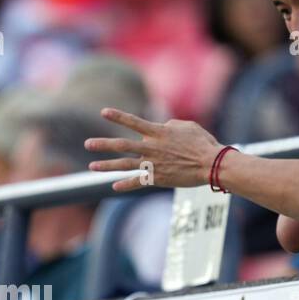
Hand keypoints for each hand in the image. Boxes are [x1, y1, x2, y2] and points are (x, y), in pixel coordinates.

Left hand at [85, 108, 223, 191]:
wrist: (210, 164)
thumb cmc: (202, 142)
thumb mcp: (186, 126)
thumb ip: (169, 125)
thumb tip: (160, 127)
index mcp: (158, 132)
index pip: (133, 122)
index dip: (117, 116)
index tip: (103, 112)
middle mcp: (151, 147)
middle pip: (122, 145)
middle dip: (103, 144)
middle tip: (87, 144)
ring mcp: (153, 164)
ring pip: (124, 165)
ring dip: (106, 166)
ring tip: (91, 166)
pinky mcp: (157, 178)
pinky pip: (138, 182)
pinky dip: (125, 185)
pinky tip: (113, 187)